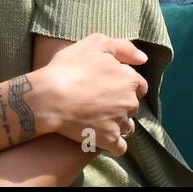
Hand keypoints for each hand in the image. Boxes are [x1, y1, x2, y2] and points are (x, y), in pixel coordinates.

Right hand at [31, 34, 147, 156]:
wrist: (49, 97)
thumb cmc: (69, 68)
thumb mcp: (95, 44)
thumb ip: (123, 48)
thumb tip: (143, 58)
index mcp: (129, 79)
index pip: (139, 85)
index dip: (125, 85)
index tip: (109, 87)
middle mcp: (130, 102)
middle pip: (133, 106)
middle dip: (121, 105)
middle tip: (100, 103)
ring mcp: (120, 122)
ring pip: (128, 127)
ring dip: (118, 125)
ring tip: (98, 121)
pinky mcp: (109, 140)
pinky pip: (120, 147)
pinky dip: (113, 145)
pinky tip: (101, 138)